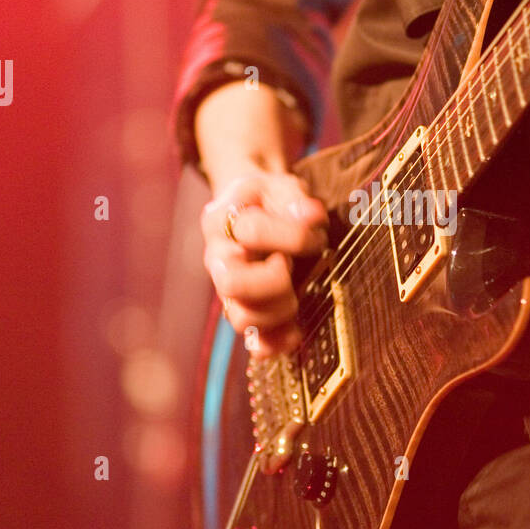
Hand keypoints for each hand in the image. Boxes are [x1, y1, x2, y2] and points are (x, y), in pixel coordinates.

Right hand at [201, 166, 327, 357]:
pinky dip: (276, 343)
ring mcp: (227, 291)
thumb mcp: (281, 185)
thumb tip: (310, 217)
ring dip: (279, 309)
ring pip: (241, 318)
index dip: (292, 235)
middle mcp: (217, 259)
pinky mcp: (245, 312)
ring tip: (295, 293)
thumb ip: (296, 198)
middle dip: (274, 279)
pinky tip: (296, 332)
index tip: (312, 232)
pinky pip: (254, 342)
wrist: (255, 212)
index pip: (251, 231)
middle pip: (231, 283)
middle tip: (290, 266)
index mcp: (220, 220)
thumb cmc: (270, 199)